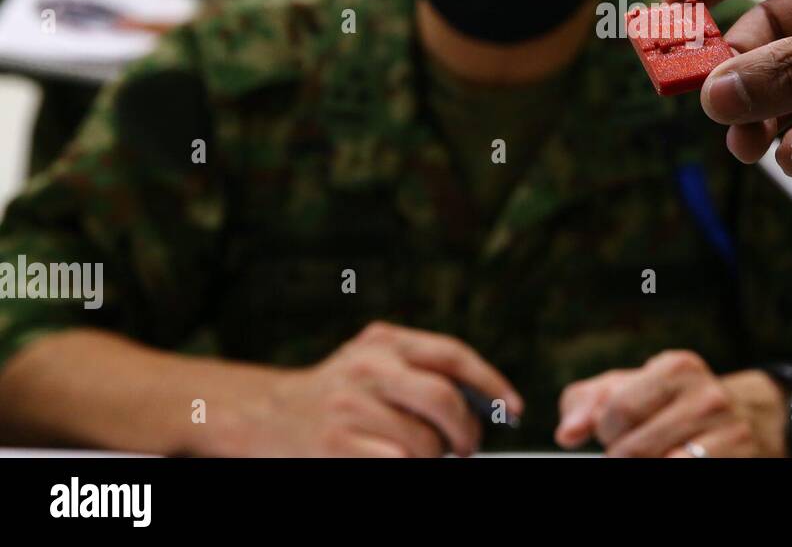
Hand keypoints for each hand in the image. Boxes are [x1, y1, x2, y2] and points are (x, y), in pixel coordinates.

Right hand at [230, 321, 522, 456]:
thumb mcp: (375, 361)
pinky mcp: (336, 445)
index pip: (452, 355)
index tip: (513, 408)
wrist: (263, 416)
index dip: (491, 383)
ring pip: (423, 442)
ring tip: (426, 457)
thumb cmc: (336, 393)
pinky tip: (405, 462)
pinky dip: (412, 467)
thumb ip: (422, 368)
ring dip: (435, 457)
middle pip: (444, 400)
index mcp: (384, 340)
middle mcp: (368, 367)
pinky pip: (399, 464)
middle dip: (467, 430)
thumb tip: (486, 400)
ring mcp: (350, 406)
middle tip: (466, 447)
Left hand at [554, 350, 784, 457]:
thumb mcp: (630, 388)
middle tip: (638, 447)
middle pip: (634, 450)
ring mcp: (730, 434)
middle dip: (624, 455)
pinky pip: (683, 474)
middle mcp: (708, 397)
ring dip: (647, 466)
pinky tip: (674, 458)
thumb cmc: (672, 402)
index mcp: (677, 368)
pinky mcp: (740, 461)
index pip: (616, 412)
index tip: (619, 430)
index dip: (607, 430)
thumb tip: (568, 434)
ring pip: (660, 466)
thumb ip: (587, 402)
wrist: (746, 417)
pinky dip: (669, 468)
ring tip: (656, 454)